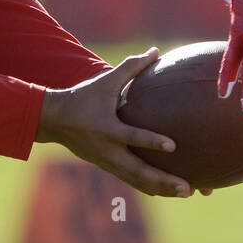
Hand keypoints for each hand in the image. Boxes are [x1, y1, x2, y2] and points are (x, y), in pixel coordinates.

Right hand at [36, 47, 190, 197]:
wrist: (54, 120)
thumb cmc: (83, 97)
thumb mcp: (104, 81)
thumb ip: (130, 67)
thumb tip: (155, 50)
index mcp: (107, 128)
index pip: (132, 137)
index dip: (151, 141)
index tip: (173, 146)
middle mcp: (108, 150)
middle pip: (138, 171)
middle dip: (163, 181)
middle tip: (188, 187)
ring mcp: (108, 162)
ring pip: (138, 181)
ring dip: (162, 188)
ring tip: (187, 192)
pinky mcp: (109, 167)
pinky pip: (133, 181)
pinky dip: (151, 187)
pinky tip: (170, 190)